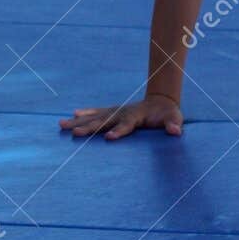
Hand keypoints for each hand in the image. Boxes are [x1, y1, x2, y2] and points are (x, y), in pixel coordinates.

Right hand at [58, 94, 182, 138]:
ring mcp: (117, 111)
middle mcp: (123, 112)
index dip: (119, 131)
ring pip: (95, 117)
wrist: (162, 101)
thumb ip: (174, 125)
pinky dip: (85, 114)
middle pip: (104, 121)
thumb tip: (176, 131)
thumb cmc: (168, 114)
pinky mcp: (113, 112)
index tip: (108, 138)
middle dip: (90, 127)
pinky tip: (72, 116)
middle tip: (75, 133)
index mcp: (136, 116)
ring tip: (62, 124)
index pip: (126, 125)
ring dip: (79, 121)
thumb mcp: (175, 119)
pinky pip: (96, 113)